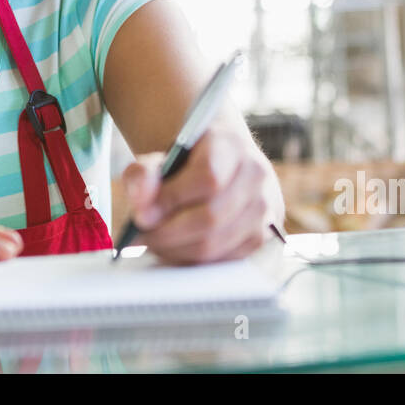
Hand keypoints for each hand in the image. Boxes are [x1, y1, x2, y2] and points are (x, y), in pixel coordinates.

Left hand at [120, 126, 283, 264]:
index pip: (209, 177)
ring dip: (175, 249)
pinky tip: (174, 247)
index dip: (172, 199)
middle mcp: (256, 175)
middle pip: (211, 217)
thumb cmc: (185, 160)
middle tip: (140, 235)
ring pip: (215, 244)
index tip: (140, 214)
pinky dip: (191, 259)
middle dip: (168, 232)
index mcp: (232, 144)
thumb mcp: (159, 156)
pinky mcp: (260, 236)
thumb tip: (141, 207)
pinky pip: (221, 259)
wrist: (216, 160)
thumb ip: (143, 175)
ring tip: (152, 241)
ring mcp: (264, 208)